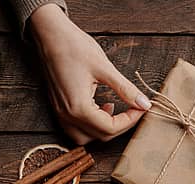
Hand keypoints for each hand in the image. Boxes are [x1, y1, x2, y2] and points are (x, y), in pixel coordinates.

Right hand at [29, 4, 150, 143]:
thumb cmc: (74, 46)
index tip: (141, 107)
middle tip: (133, 108)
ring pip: (86, 138)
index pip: (110, 128)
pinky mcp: (58, 108)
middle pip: (100, 136)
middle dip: (120, 125)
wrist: (49, 34)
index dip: (130, 120)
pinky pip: (75, 128)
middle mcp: (67, 115)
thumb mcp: (104, 68)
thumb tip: (144, 103)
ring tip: (113, 109)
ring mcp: (60, 113)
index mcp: (78, 108)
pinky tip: (100, 107)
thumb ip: (125, 89)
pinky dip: (90, 125)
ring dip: (103, 129)